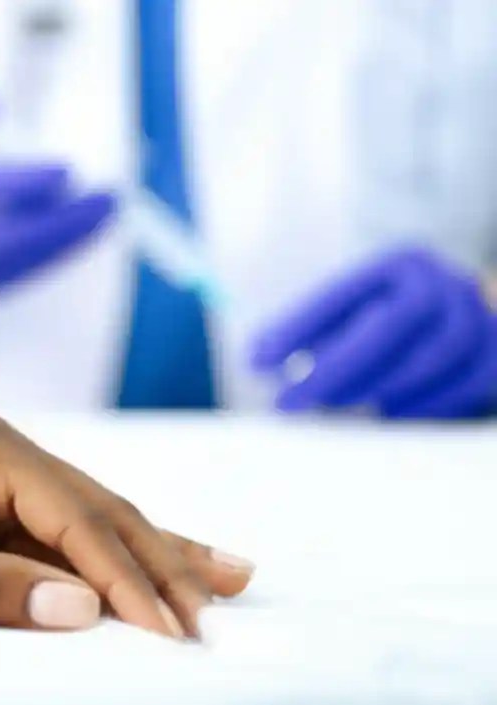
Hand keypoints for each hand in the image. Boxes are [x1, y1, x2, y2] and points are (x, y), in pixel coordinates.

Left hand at [0, 415, 252, 636]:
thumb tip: (83, 612)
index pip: (79, 516)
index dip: (134, 578)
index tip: (184, 634)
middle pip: (93, 509)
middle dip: (160, 558)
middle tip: (233, 601)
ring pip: (70, 522)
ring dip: (137, 555)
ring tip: (221, 574)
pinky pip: (28, 539)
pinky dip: (79, 564)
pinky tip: (120, 579)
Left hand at [252, 247, 496, 418]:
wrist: (481, 313)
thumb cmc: (400, 314)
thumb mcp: (360, 305)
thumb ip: (312, 328)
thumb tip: (257, 357)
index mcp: (400, 263)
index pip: (341, 298)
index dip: (296, 331)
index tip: (256, 363)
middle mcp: (443, 283)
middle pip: (386, 328)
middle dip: (331, 371)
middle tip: (287, 402)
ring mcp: (477, 317)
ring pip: (426, 359)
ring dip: (372, 389)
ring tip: (332, 406)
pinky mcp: (496, 356)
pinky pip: (460, 387)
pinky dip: (418, 406)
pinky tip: (384, 415)